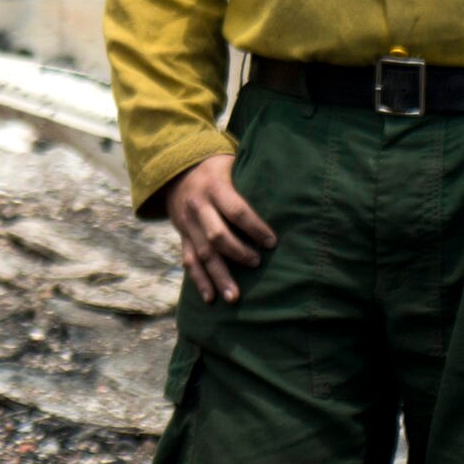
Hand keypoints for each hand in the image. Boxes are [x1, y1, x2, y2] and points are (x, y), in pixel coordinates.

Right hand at [159, 155, 274, 303]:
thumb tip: (288, 194)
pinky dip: (199, 281)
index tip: (272, 243)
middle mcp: (198, 207)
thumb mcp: (231, 164)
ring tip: (234, 297)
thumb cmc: (216, 168)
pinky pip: (189, 261)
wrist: (175, 170)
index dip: (255, 228)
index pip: (236, 211)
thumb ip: (251, 179)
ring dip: (219, 277)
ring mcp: (187, 224)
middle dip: (238, 253)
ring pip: (203, 254)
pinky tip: (211, 298)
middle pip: (217, 236)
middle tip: (256, 264)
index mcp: (214, 188)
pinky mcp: (183, 236)